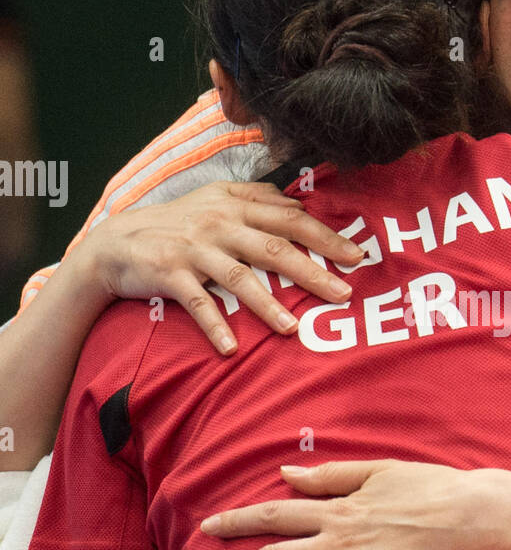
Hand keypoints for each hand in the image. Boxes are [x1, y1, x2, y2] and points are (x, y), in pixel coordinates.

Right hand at [83, 180, 364, 353]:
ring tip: (292, 328)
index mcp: (236, 205)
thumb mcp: (216, 201)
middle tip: (342, 294)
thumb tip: (300, 205)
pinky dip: (215, 326)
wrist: (117, 243)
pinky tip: (231, 349)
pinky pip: (198, 303)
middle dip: (312, 272)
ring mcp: (195, 249)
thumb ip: (257, 201)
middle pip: (274, 248)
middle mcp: (219, 224)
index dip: (325, 237)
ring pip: (240, 277)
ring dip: (268, 305)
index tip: (355, 257)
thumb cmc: (177, 223)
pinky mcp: (170, 273)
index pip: (290, 218)